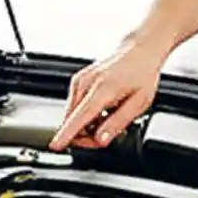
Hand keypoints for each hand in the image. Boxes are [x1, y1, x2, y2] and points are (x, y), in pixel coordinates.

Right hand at [48, 36, 170, 150]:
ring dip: (86, 125)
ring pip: (72, 115)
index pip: (80, 117)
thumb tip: (100, 140)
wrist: (139, 51)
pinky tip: (102, 109)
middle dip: (86, 135)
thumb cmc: (142, 75)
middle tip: (106, 135)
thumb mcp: (139, 103)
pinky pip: (75, 107)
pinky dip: (85, 114)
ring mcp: (80, 80)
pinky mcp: (77, 80)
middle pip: (73, 121)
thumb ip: (117, 123)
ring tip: (108, 117)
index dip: (67, 134)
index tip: (55, 146)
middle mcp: (86, 83)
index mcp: (103, 89)